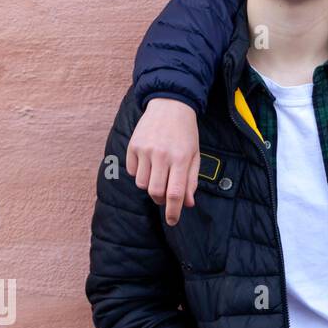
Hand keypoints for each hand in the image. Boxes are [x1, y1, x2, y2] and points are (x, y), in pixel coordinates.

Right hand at [126, 97, 200, 225]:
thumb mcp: (195, 155)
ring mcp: (145, 150)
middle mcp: (161, 155)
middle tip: (166, 195)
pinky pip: (133, 172)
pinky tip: (149, 162)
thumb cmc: (186, 133)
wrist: (170, 105)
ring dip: (151, 186)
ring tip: (159, 173)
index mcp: (180, 158)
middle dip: (160, 200)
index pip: (175, 193)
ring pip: (142, 184)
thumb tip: (188, 204)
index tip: (172, 221)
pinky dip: (141, 173)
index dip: (173, 211)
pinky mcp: (132, 146)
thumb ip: (191, 180)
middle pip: (155, 192)